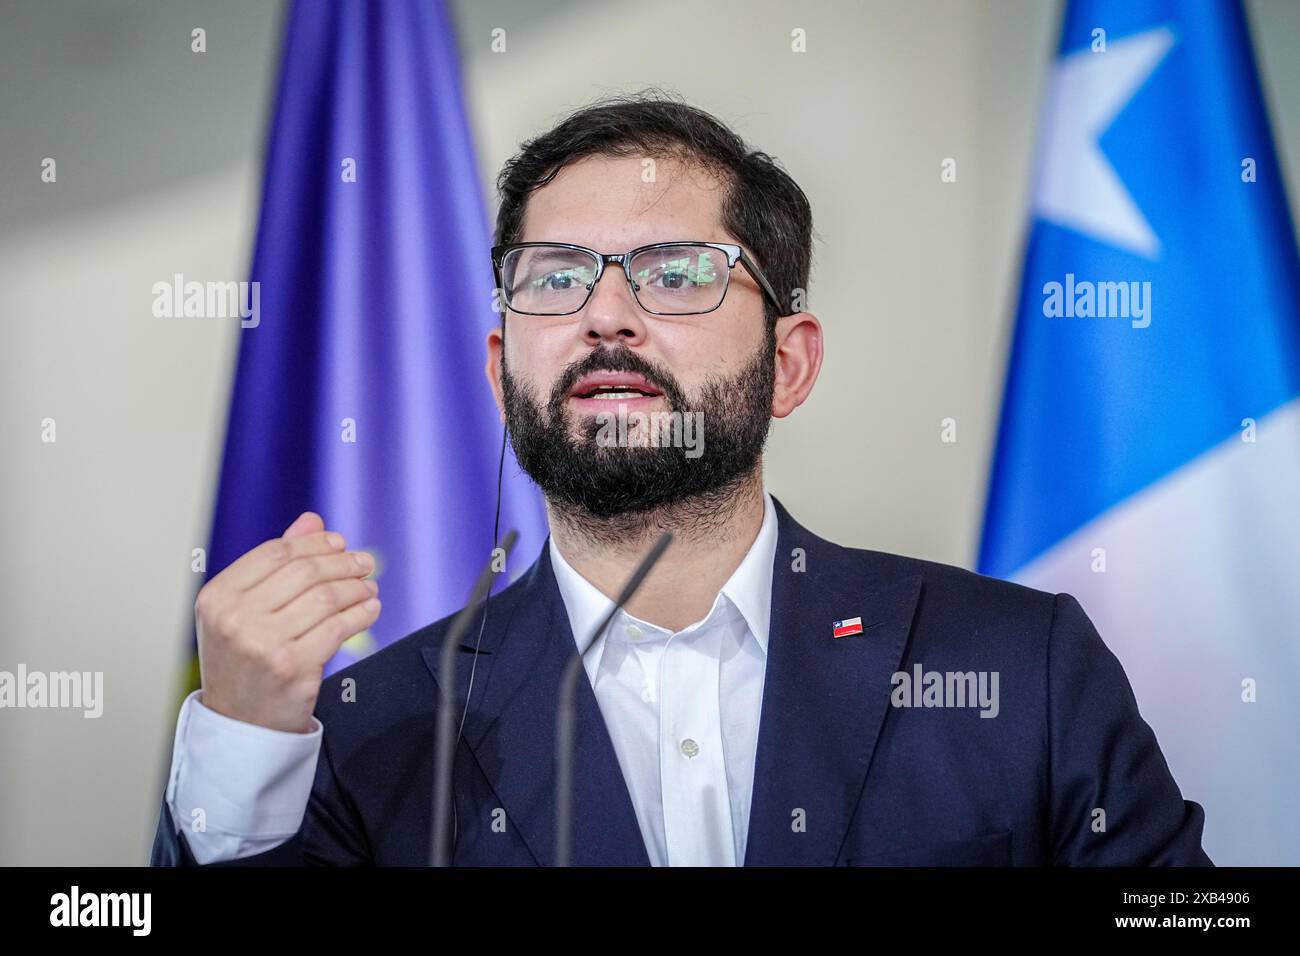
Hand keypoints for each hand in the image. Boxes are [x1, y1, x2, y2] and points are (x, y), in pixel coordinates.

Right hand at [195, 512, 379, 732]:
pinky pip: (339, 627)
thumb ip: (275, 564)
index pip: (274, 553)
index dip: (314, 543)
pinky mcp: (293, 666)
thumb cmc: (244, 660)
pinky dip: (361, 613)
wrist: (240, 721)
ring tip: (369, 586)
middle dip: (342, 563)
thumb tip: (311, 521)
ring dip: (356, 588)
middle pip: (304, 572)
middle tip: (363, 563)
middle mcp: (235, 618)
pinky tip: (370, 608)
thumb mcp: (245, 609)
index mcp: (218, 596)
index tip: (339, 543)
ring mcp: (263, 644)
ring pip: (326, 598)